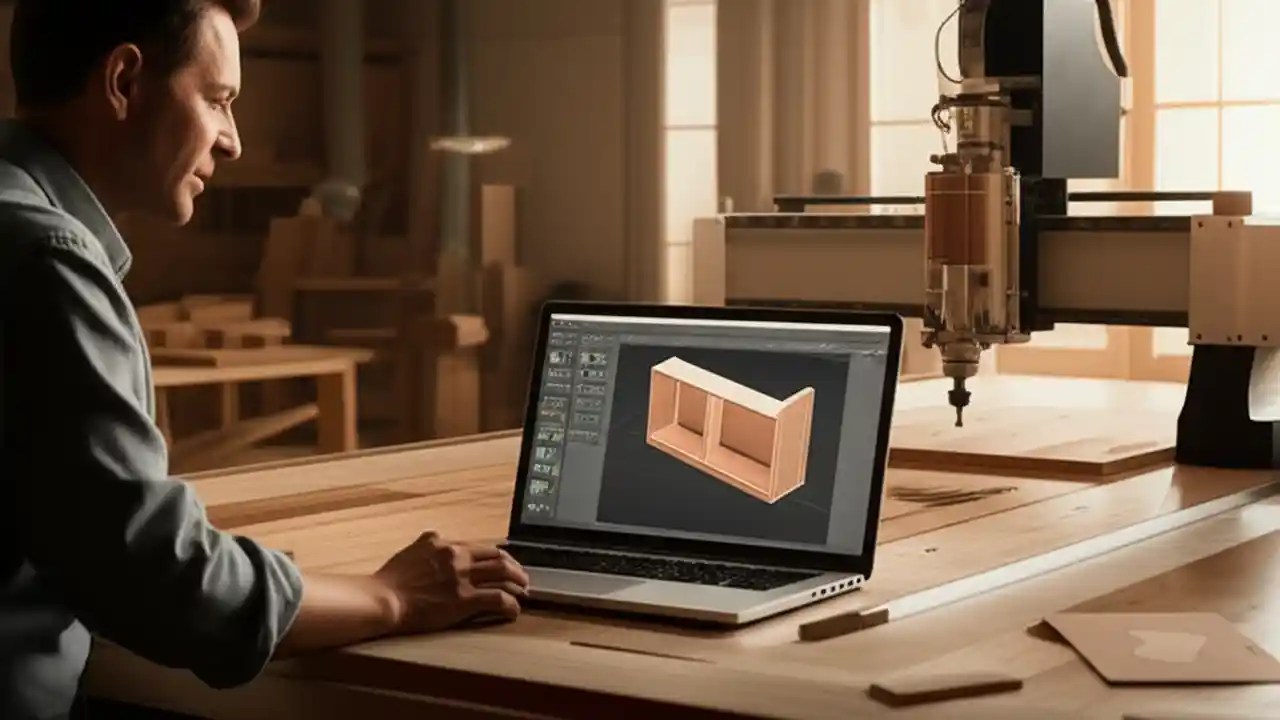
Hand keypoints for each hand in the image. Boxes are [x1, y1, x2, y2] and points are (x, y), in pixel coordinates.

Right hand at [374, 531, 530, 633]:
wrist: (383, 599)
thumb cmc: (391, 580)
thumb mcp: (411, 551)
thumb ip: (427, 544)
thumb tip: (434, 538)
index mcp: (444, 543)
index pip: (481, 546)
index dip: (497, 556)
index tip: (504, 564)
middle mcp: (457, 555)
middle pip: (498, 555)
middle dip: (514, 567)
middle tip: (521, 578)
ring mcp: (462, 577)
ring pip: (503, 573)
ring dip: (518, 583)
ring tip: (524, 592)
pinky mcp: (465, 599)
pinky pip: (498, 598)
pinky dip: (511, 604)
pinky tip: (514, 611)